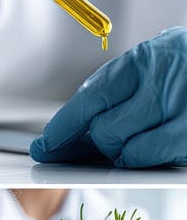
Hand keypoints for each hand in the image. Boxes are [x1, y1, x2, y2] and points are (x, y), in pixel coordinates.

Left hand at [30, 28, 186, 168]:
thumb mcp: (154, 66)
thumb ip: (120, 91)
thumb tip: (74, 128)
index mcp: (145, 59)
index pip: (90, 96)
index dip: (64, 125)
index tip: (45, 145)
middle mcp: (161, 81)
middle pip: (101, 127)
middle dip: (93, 143)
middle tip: (97, 143)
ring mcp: (178, 109)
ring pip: (119, 146)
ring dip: (117, 152)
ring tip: (135, 138)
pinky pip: (144, 157)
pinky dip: (137, 160)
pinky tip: (145, 152)